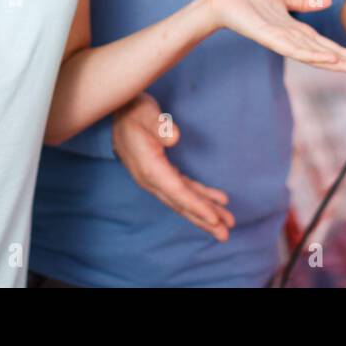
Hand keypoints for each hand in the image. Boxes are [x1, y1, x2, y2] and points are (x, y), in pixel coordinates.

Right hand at [112, 93, 234, 240]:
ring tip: (226, 223)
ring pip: (182, 200)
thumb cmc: (135, 111)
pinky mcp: (161, 174)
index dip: (196, 206)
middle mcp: (151, 179)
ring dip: (204, 212)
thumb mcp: (145, 113)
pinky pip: (182, 191)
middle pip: (180, 204)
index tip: (215, 219)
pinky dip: (199, 197)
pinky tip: (216, 201)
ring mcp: (155, 179)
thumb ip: (159, 125)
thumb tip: (174, 138)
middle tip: (225, 234)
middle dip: (203, 220)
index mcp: (149, 168)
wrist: (119, 113)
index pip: (177, 192)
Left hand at [205, 0, 345, 82]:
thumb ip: (305, 2)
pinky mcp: (269, 36)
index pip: (332, 48)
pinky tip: (328, 59)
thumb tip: (327, 1)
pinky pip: (293, 48)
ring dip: (339, 64)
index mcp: (299, 33)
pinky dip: (311, 54)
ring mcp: (282, 41)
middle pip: (330, 56)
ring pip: (316, 55)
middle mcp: (294, 41)